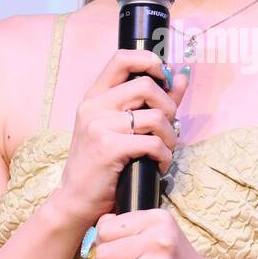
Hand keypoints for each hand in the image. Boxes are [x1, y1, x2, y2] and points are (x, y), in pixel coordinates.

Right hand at [51, 49, 189, 225]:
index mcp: (94, 96)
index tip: (164, 78)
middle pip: (145, 85)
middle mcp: (93, 106)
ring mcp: (99, 126)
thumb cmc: (102, 164)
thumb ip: (153, 101)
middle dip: (168, 107)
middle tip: (168, 127)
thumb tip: (181, 76)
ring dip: (170, 136)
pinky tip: (159, 165)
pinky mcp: (108, 148)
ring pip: (154, 116)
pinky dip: (164, 156)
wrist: (76, 200)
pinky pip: (152, 143)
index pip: (122, 58)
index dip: (149, 61)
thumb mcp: (121, 128)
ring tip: (165, 150)